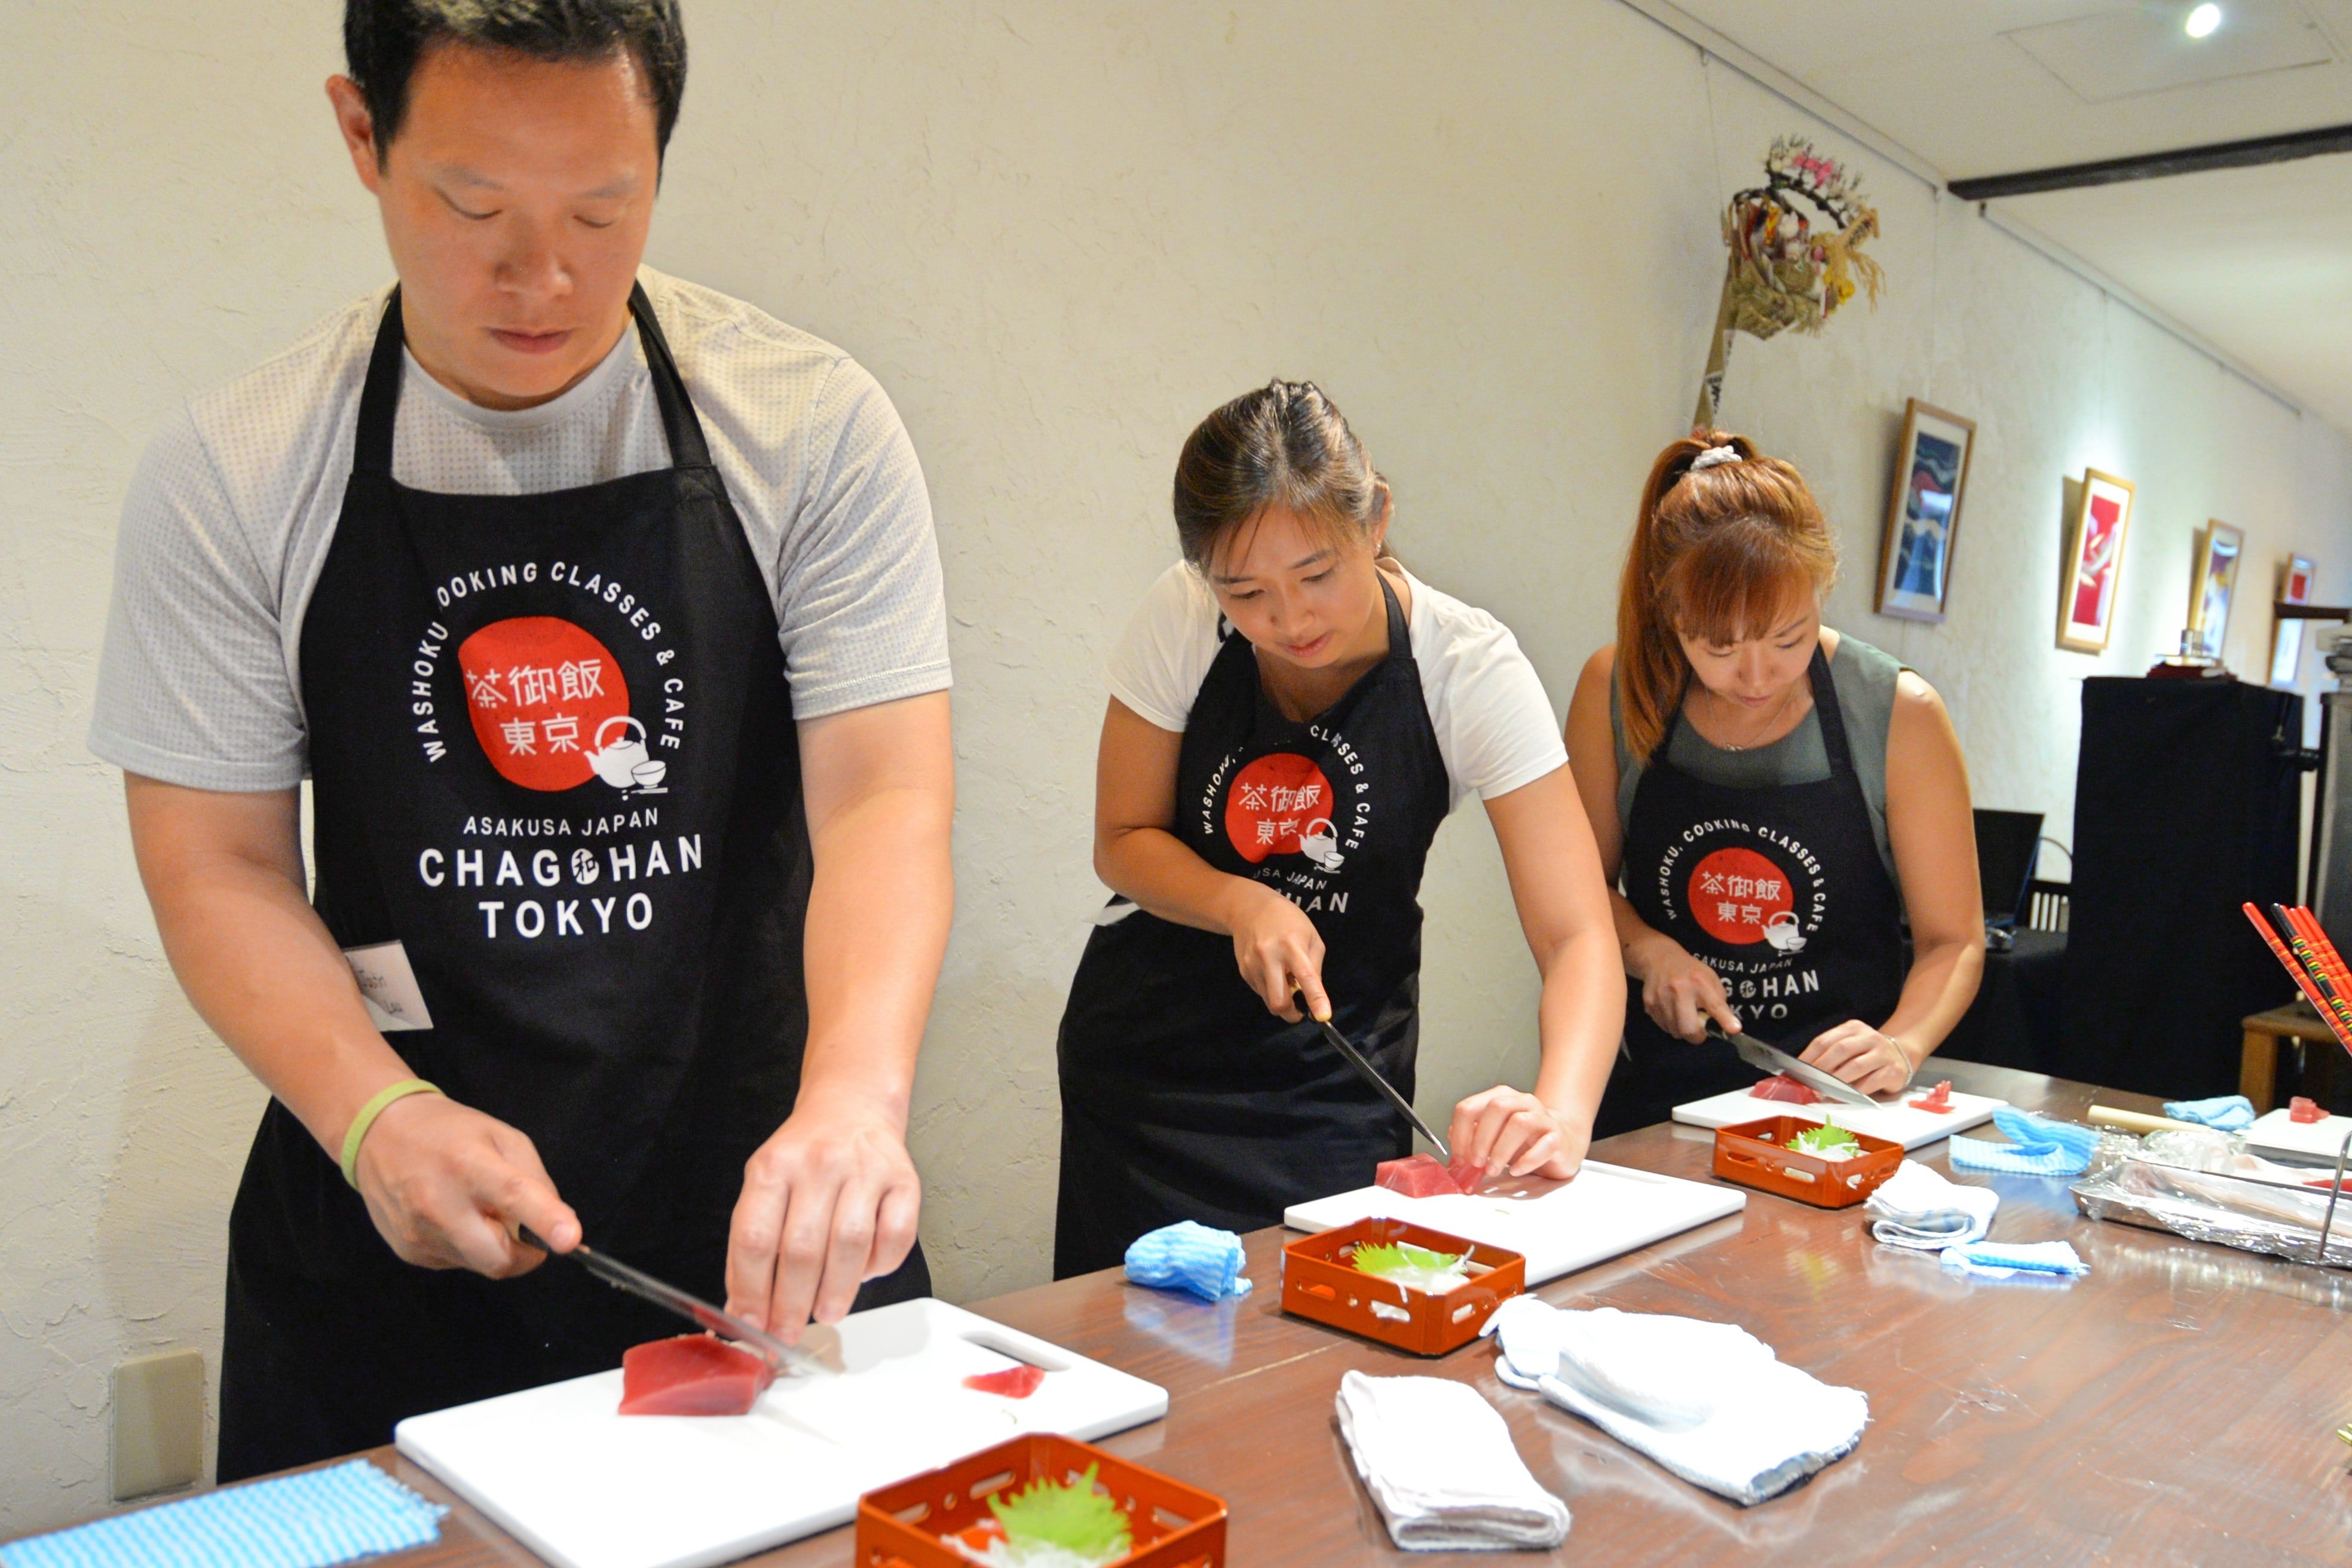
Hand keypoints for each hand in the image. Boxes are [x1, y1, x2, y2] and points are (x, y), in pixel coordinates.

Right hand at [352, 1091, 579, 1277]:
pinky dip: (468, 1248)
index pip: (512, 1194)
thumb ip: (534, 1179)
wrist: (379, 1134)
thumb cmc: (451, 1132)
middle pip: (498, 1257)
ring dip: (492, 1247)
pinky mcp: (407, 1251)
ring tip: (478, 1212)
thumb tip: (559, 1225)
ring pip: (479, 1264)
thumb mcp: (503, 1137)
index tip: (571, 1240)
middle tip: (527, 1234)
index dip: (545, 1219)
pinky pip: (456, 1262)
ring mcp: (418, 1233)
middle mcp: (438, 1203)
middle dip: (525, 1256)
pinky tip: (454, 1219)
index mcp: (469, 1163)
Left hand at [725, 1088, 921, 1340]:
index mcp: (773, 1166)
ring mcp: (865, 1170)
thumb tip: (741, 1309)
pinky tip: (864, 1274)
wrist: (852, 1106)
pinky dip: (880, 1266)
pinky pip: (895, 1236)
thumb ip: (749, 1244)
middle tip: (787, 1333)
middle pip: (802, 1248)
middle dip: (791, 1304)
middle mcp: (819, 1164)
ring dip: (835, 1292)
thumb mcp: (764, 1184)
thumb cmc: (804, 1155)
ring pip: (850, 1245)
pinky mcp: (904, 1180)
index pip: (755, 1238)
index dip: (751, 1291)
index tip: (751, 1325)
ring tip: (826, 1313)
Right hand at [1223, 880, 1325, 1022]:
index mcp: (1292, 946)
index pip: (1306, 977)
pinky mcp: (1243, 971)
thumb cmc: (1288, 920)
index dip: (1316, 999)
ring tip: (1285, 981)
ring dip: (1281, 1000)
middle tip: (1299, 1011)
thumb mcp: (1311, 936)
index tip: (1323, 1016)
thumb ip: (1314, 965)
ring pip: (1269, 1001)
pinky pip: (1260, 992)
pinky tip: (1272, 972)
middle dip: (1291, 1014)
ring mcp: (1253, 965)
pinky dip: (1270, 990)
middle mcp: (1270, 957)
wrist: (1248, 908)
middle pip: (1279, 1001)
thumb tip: (1312, 994)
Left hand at [1447, 1086, 1590, 1179]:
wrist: (1562, 1140)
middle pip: (1496, 1107)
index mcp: (1500, 1098)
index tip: (1459, 1157)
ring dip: (1501, 1150)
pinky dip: (1527, 1160)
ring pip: (1520, 1122)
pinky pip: (1544, 1144)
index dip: (1460, 1133)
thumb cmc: (1523, 1140)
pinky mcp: (1558, 1137)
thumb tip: (1452, 1137)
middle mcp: (1522, 1102)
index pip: (1469, 1107)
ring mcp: (1543, 1117)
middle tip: (1476, 1163)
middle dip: (1481, 1138)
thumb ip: (1473, 1135)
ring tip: (1493, 1169)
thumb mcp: (1493, 1135)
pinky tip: (1516, 1170)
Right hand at [1625, 931, 1738, 1042]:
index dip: (1724, 1019)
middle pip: (1689, 1028)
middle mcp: (1680, 989)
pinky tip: (1672, 1012)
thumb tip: (1728, 1027)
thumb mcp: (1710, 979)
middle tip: (1699, 1032)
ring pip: (1674, 1031)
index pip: (1714, 1005)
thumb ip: (1718, 1002)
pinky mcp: (1649, 1003)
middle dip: (1696, 1037)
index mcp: (1700, 982)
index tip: (1734, 1029)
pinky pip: (1663, 1026)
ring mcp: (1662, 997)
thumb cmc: (1691, 972)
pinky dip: (1670, 1025)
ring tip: (1683, 1017)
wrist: (1659, 958)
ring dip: (1682, 1030)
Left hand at [1800, 1021, 1915, 1096]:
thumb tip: (1804, 1072)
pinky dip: (1855, 1091)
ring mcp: (1883, 1053)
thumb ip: (1830, 1054)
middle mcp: (1869, 1037)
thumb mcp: (1849, 1045)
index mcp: (1853, 1028)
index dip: (1809, 1056)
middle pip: (1840, 1050)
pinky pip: (1871, 1082)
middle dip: (1822, 1068)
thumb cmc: (1867, 1053)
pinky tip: (1844, 1097)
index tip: (1797, 1071)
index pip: (1825, 1040)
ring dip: (1837, 1080)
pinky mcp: (1893, 1071)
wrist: (1901, 1054)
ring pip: (1856, 1066)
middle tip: (1809, 1083)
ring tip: (1823, 1091)